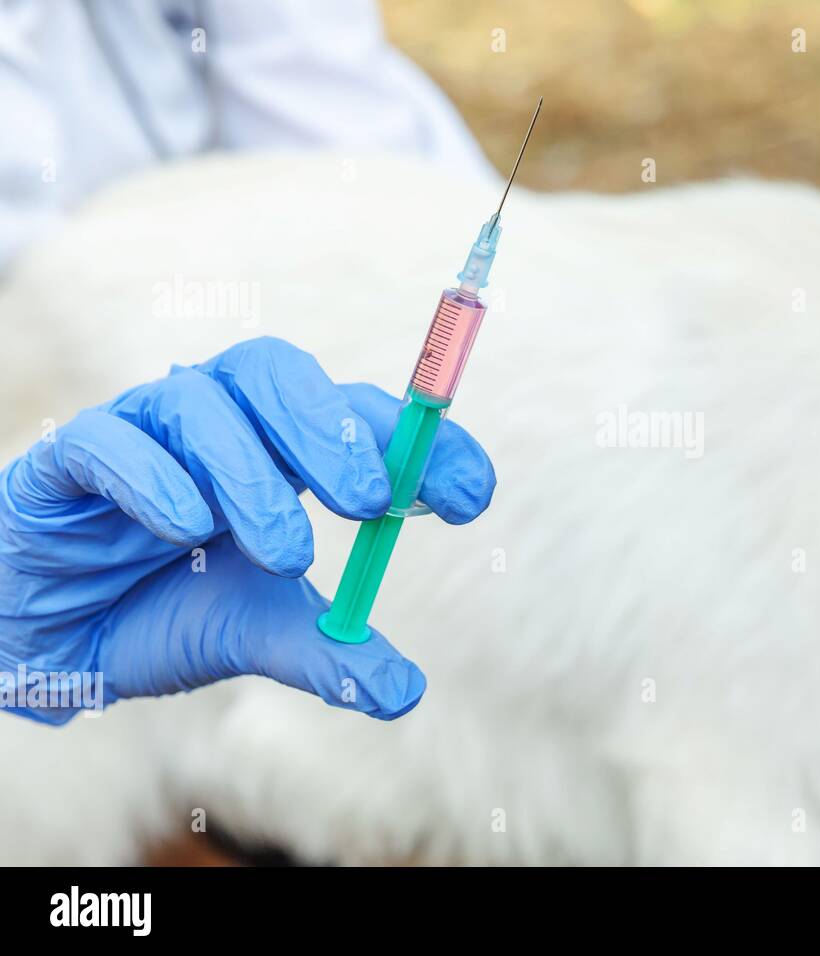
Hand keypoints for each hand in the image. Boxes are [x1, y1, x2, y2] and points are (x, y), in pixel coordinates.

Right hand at [0, 337, 494, 724]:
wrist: (54, 638)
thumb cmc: (166, 608)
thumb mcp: (257, 631)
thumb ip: (327, 652)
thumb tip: (406, 692)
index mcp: (276, 444)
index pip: (354, 414)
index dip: (418, 443)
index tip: (474, 494)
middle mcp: (217, 419)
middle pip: (278, 375)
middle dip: (335, 434)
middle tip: (372, 504)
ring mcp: (143, 429)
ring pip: (201, 404)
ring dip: (253, 476)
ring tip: (290, 556)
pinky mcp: (71, 457)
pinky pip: (110, 441)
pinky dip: (154, 479)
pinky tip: (188, 530)